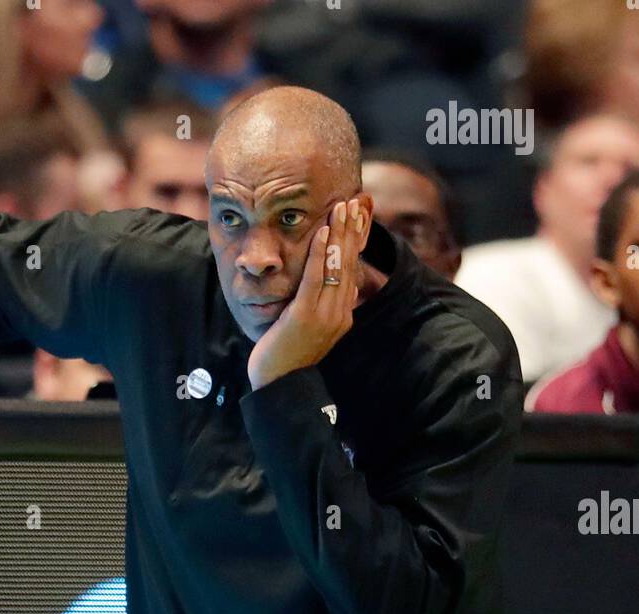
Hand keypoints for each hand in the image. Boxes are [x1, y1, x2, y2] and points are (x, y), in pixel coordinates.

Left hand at [247, 198, 367, 391]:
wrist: (279, 387)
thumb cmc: (288, 357)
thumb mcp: (311, 329)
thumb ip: (325, 307)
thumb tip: (341, 286)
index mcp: (342, 315)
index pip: (352, 271)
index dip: (356, 242)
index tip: (359, 217)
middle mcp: (339, 314)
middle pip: (348, 264)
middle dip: (352, 231)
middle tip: (353, 202)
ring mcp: (324, 316)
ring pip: (335, 267)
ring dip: (338, 234)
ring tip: (340, 207)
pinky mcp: (305, 317)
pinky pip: (314, 279)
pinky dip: (318, 253)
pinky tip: (321, 231)